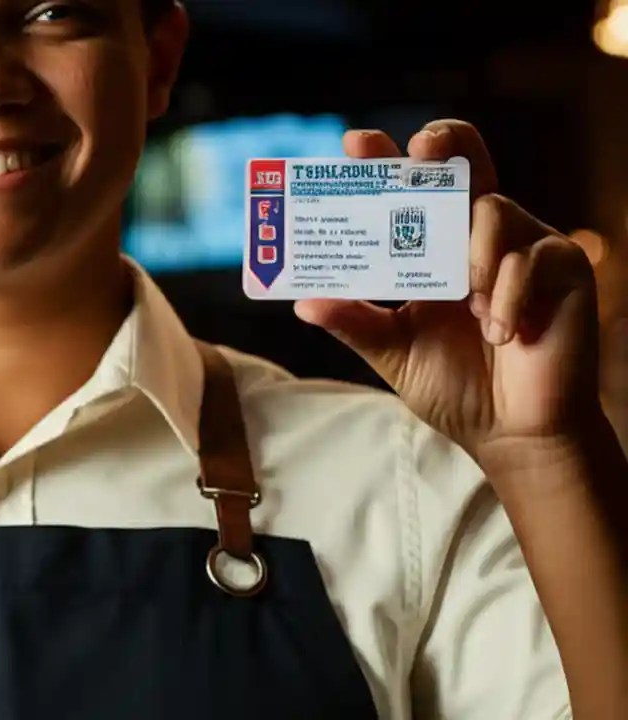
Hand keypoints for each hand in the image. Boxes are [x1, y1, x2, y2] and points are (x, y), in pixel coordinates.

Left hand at [294, 120, 601, 471]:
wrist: (511, 431)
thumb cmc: (455, 386)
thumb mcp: (393, 350)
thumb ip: (355, 323)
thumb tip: (304, 303)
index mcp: (435, 247)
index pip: (411, 190)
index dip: (385, 159)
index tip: (354, 143)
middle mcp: (478, 235)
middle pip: (466, 163)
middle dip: (443, 145)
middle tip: (418, 150)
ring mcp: (523, 245)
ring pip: (493, 209)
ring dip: (473, 257)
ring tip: (469, 308)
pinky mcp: (563, 266)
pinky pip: (529, 257)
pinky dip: (507, 295)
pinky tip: (502, 330)